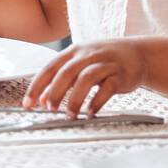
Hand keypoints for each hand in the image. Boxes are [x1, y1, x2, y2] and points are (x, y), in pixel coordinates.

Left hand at [22, 39, 150, 115]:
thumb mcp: (81, 65)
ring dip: (75, 99)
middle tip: (50, 111)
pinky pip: (107, 88)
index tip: (28, 104)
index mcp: (74, 52)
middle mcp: (88, 54)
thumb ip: (62, 80)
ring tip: (71, 115)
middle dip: (55, 93)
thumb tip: (42, 100)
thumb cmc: (105, 61)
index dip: (37, 86)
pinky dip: (97, 101)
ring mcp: (105, 63)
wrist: (139, 54)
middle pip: (66, 72)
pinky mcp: (121, 74)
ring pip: (86, 78)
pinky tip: (90, 113)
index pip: (50, 67)